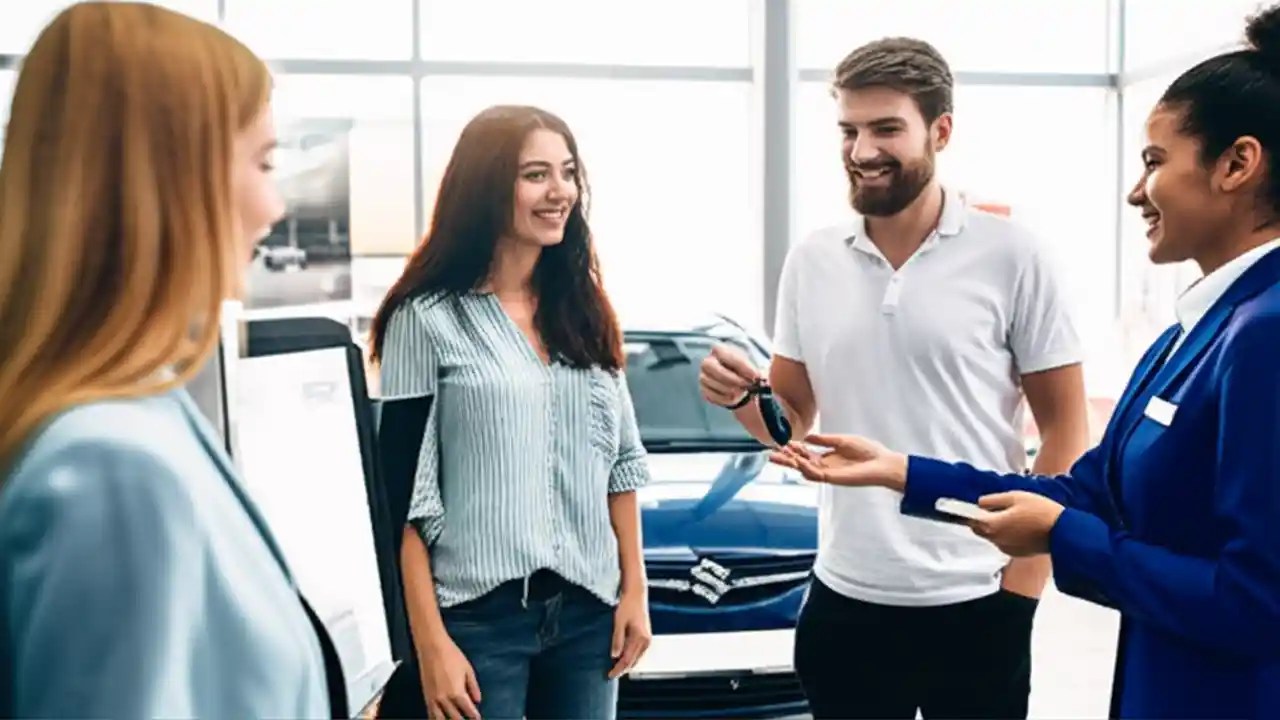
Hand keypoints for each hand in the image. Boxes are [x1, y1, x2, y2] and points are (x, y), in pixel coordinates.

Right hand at [418, 636, 480, 719]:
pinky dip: (436, 719)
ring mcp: (434, 699)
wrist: (432, 647)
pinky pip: (431, 714)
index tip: (478, 718)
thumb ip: (473, 687)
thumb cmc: (451, 655)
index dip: (475, 716)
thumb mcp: (468, 670)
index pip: (468, 711)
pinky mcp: (426, 697)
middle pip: (455, 718)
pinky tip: (441, 719)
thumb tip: (477, 700)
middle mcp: (444, 699)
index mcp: (457, 692)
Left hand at [609, 589, 651, 678]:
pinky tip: (622, 657)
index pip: (627, 660)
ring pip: (636, 658)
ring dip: (626, 664)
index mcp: (640, 638)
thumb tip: (614, 655)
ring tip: (614, 668)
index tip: (609, 675)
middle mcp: (646, 641)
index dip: (618, 669)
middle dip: (622, 669)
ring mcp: (647, 640)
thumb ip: (617, 639)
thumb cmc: (627, 606)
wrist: (636, 595)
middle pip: (633, 662)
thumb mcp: (619, 622)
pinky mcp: (646, 637)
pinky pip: (638, 652)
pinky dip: (630, 657)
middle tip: (610, 674)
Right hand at [699, 343, 761, 407]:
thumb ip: (752, 369)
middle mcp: (707, 362)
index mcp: (718, 350)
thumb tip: (759, 377)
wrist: (737, 383)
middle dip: (735, 379)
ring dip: (733, 390)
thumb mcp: (749, 365)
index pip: (727, 355)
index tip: (756, 376)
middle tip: (748, 385)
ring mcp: (703, 377)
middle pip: (717, 370)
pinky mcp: (704, 391)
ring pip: (717, 385)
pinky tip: (735, 396)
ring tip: (743, 390)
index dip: (742, 366)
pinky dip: (727, 399)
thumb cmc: (743, 371)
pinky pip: (714, 396)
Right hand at [768, 433, 907, 489]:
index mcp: (827, 456)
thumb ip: (824, 440)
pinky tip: (797, 461)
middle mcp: (825, 465)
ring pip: (804, 469)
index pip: (806, 453)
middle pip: (800, 462)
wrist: (882, 463)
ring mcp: (828, 472)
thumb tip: (807, 437)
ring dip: (791, 463)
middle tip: (771, 453)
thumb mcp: (842, 440)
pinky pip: (814, 473)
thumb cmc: (868, 451)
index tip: (783, 442)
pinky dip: (805, 467)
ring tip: (777, 457)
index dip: (794, 448)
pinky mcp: (832, 478)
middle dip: (786, 458)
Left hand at [970, 491, 1065, 556]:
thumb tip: (980, 503)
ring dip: (996, 527)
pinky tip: (1021, 526)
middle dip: (983, 519)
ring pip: (992, 536)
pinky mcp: (1016, 553)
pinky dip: (1007, 534)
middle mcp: (996, 540)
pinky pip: (1004, 542)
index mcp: (992, 525)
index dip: (971, 512)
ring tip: (1015, 515)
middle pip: (979, 529)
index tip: (973, 506)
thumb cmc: (1040, 511)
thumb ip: (993, 500)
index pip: (971, 520)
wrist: (1063, 531)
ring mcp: (1006, 548)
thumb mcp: (1014, 496)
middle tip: (998, 507)